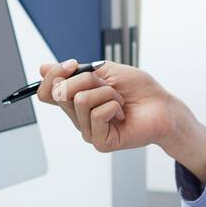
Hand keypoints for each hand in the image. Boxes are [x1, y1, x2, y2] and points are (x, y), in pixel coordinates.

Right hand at [35, 59, 205, 172]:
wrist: (162, 105)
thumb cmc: (138, 90)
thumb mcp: (104, 71)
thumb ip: (74, 72)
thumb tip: (43, 68)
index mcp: (76, 100)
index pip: (46, 92)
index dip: (53, 76)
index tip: (74, 64)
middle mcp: (78, 117)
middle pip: (61, 92)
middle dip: (88, 80)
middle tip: (108, 86)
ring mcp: (88, 131)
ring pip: (80, 100)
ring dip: (106, 92)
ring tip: (119, 101)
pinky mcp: (100, 141)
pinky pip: (96, 114)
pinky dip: (113, 105)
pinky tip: (122, 113)